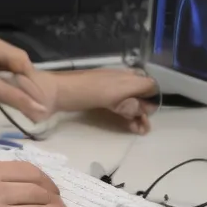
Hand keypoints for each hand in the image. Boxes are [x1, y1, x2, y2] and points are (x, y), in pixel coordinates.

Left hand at [33, 68, 158, 133]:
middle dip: (145, 110)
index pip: (149, 84)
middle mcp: (119, 80)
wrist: (53, 92)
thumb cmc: (80, 91)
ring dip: (136, 114)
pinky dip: (126, 113)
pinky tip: (128, 124)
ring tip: (138, 129)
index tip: (151, 114)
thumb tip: (144, 108)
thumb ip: (127, 103)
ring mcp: (109, 88)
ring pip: (130, 101)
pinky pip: (119, 104)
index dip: (154, 98)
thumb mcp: (108, 96)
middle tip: (144, 127)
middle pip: (140, 94)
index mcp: (123, 77)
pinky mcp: (99, 97)